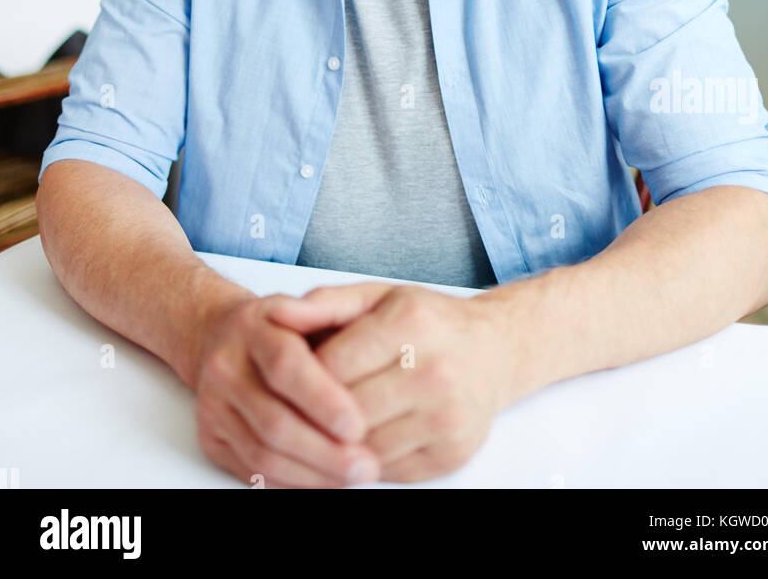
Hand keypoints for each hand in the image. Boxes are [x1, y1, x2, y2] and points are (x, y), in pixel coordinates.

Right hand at [193, 294, 382, 488]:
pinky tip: (324, 479)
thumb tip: (366, 343)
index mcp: (252, 326)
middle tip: (366, 465)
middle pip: (272, 421)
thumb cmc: (283, 325)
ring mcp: (214, 406)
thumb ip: (332, 312)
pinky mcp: (211, 438)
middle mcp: (226, 367)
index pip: (284, 365)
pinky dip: (293, 482)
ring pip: (262, 454)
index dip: (323, 400)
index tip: (358, 425)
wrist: (225, 337)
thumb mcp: (309, 304)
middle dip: (324, 451)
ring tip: (353, 477)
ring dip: (312, 473)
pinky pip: (252, 471)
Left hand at [267, 281, 513, 483]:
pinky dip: (362, 460)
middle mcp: (434, 371)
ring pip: (362, 448)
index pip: (332, 365)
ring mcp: (447, 418)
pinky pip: (386, 470)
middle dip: (313, 412)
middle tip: (297, 405)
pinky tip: (358, 440)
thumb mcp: (376, 297)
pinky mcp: (451, 454)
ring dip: (335, 442)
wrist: (494, 351)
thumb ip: (323, 304)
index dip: (301, 375)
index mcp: (411, 322)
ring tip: (325, 423)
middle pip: (345, 412)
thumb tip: (273, 314)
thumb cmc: (426, 322)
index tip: (291, 374)